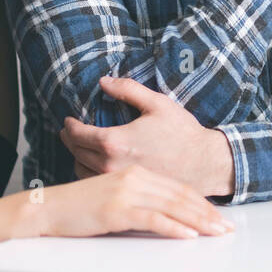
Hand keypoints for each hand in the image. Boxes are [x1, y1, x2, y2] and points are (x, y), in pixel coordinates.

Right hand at [27, 163, 232, 239]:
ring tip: (216, 232)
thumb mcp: (114, 192)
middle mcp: (136, 178)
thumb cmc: (81, 204)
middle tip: (226, 227)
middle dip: (208, 213)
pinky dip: (174, 228)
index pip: (178, 188)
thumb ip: (139, 196)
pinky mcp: (117, 210)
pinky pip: (153, 219)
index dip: (201, 202)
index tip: (218, 215)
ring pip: (172, 206)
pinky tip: (188, 236)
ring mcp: (127, 193)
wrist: (50, 207)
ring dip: (199, 221)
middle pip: (181, 196)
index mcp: (137, 172)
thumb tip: (164, 211)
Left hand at [59, 76, 235, 197]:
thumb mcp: (157, 103)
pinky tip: (93, 164)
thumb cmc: (182, 132)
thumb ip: (127, 90)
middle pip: (75, 152)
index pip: (77, 134)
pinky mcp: (126, 190)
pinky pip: (96, 182)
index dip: (69, 126)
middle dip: (69, 139)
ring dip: (76, 157)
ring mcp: (117, 180)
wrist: (204, 163)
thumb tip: (103, 81)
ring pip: (82, 170)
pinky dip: (89, 171)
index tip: (68, 120)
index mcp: (114, 142)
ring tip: (78, 147)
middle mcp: (110, 164)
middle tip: (67, 131)